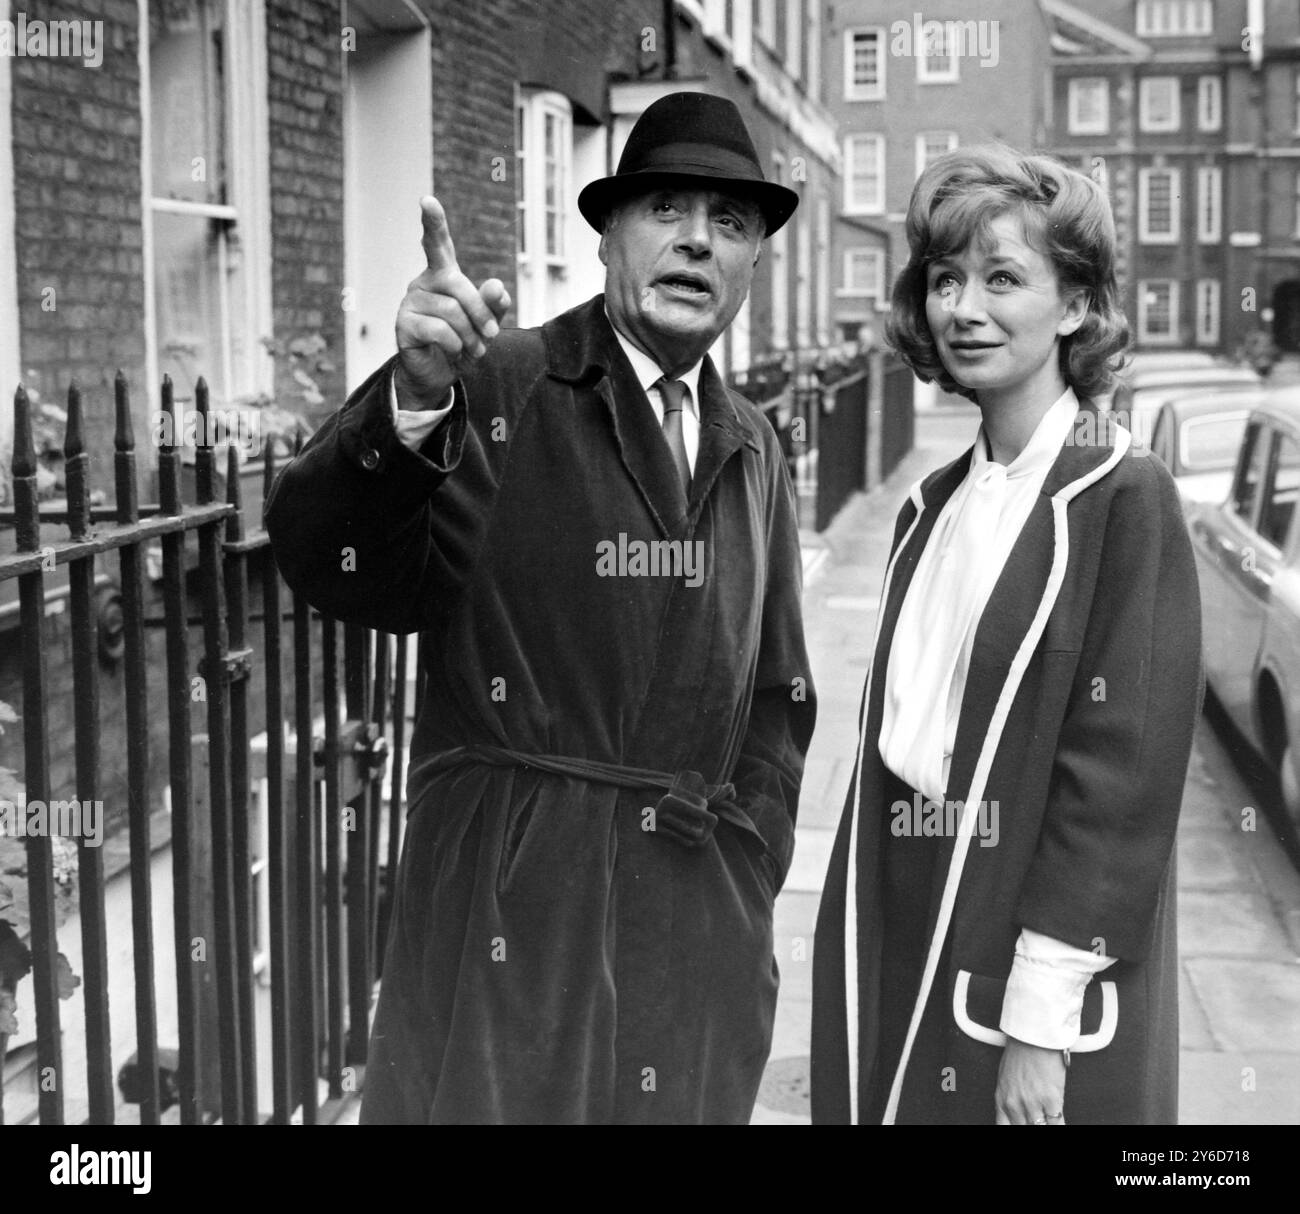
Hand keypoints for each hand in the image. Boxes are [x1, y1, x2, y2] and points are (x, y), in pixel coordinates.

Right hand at [395, 196, 510, 406]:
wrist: (441, 375)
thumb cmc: (465, 343)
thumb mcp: (486, 324)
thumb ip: (494, 304)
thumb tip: (495, 285)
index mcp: (443, 275)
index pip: (437, 243)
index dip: (433, 222)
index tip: (426, 201)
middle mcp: (423, 282)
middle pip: (457, 284)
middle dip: (480, 312)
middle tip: (492, 335)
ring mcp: (410, 302)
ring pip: (450, 311)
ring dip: (470, 335)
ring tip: (473, 349)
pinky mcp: (403, 324)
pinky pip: (438, 330)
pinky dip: (455, 345)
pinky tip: (454, 351)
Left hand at [994, 1037, 1066, 1124]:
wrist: (1034, 1036)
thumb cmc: (1020, 1052)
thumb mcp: (1006, 1078)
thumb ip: (1010, 1099)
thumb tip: (1018, 1115)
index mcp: (1001, 1099)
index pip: (1002, 1128)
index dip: (1015, 1129)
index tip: (1024, 1124)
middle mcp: (1014, 1105)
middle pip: (1024, 1129)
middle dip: (1032, 1126)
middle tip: (1039, 1120)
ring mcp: (1032, 1104)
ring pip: (1040, 1128)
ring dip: (1045, 1124)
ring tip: (1048, 1120)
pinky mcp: (1050, 1100)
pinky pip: (1057, 1124)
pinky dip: (1059, 1125)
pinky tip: (1060, 1120)